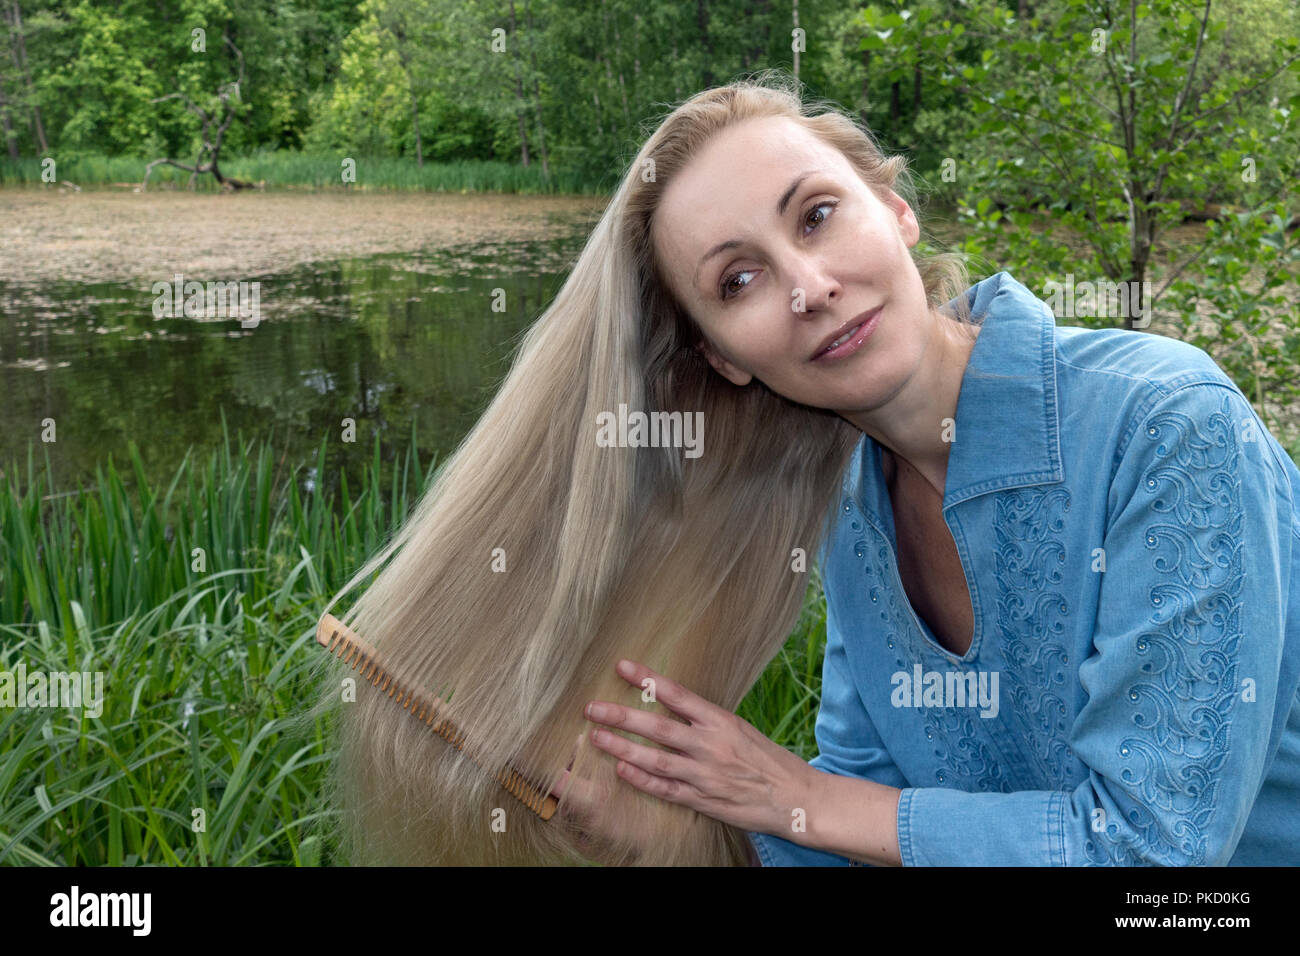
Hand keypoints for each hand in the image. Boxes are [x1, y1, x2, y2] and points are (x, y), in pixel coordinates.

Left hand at [561, 658, 815, 837]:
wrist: (797, 798)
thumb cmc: (769, 760)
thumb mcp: (741, 729)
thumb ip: (707, 720)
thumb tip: (673, 704)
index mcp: (722, 721)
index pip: (677, 694)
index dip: (647, 679)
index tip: (620, 665)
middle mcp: (711, 746)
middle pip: (658, 727)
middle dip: (621, 716)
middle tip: (591, 708)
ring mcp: (705, 775)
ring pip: (656, 760)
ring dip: (623, 748)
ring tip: (596, 737)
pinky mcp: (703, 801)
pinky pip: (666, 790)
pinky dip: (642, 780)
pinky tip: (621, 770)